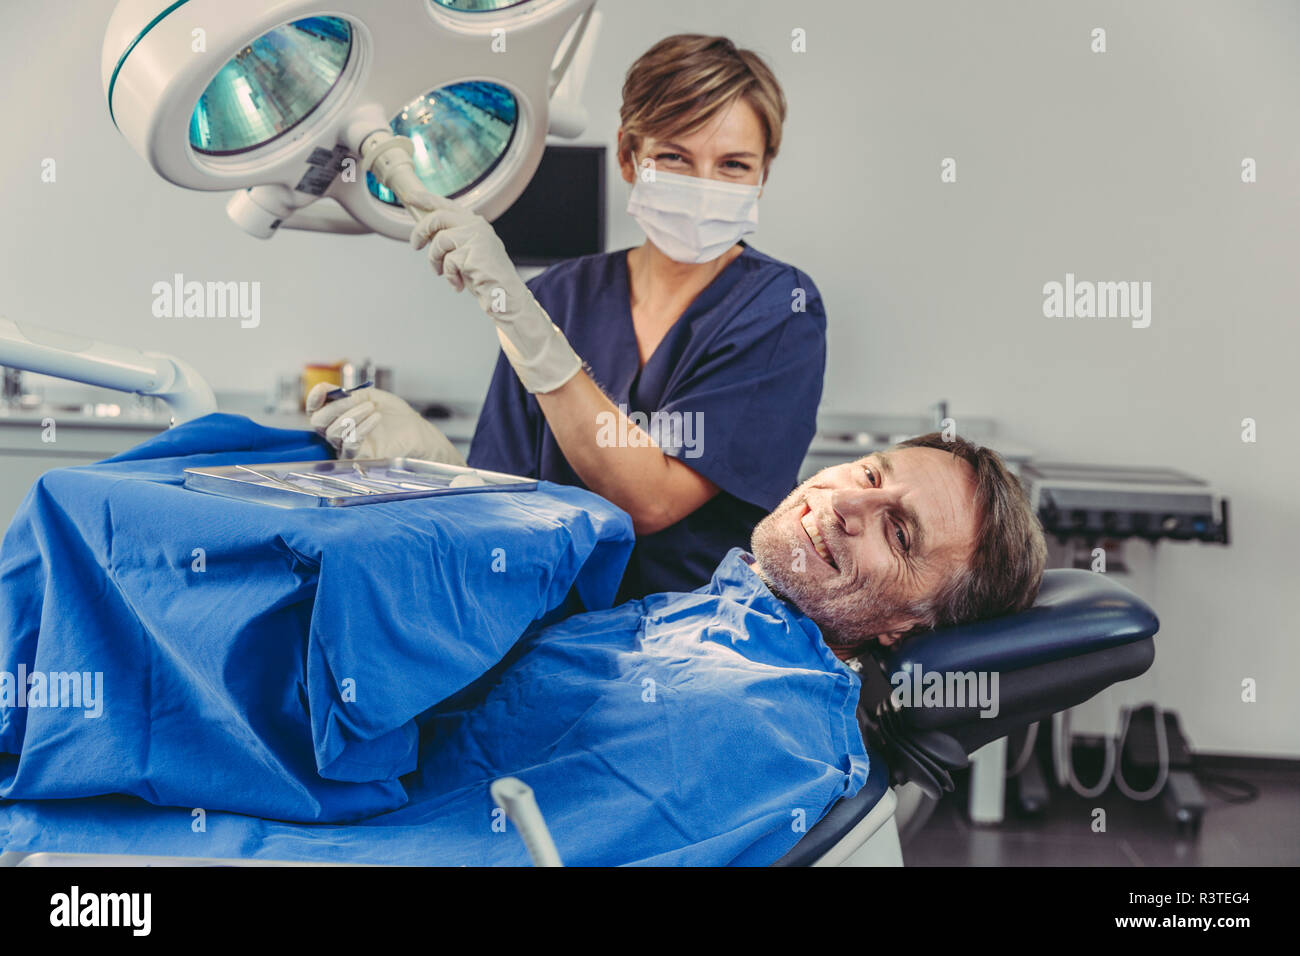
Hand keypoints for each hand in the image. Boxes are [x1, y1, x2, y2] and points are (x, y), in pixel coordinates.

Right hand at [305, 383, 464, 465]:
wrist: (417, 433)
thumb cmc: (396, 416)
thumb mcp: (370, 396)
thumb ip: (347, 394)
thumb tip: (325, 389)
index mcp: (338, 415)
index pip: (315, 408)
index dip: (315, 398)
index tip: (323, 390)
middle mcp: (338, 432)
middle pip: (319, 422)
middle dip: (335, 407)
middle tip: (356, 399)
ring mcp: (346, 446)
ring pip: (334, 432)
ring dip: (353, 415)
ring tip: (372, 408)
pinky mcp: (359, 458)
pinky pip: (351, 443)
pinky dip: (362, 427)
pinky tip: (376, 417)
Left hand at [408, 191, 581, 394]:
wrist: (503, 294)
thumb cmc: (484, 276)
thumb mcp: (466, 251)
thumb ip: (451, 238)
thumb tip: (426, 233)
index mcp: (474, 223)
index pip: (446, 205)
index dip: (426, 199)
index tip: (410, 196)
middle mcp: (476, 225)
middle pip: (437, 218)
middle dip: (421, 231)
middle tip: (415, 245)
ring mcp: (475, 237)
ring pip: (439, 241)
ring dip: (435, 260)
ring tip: (442, 273)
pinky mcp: (472, 251)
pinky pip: (447, 261)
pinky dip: (448, 275)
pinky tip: (457, 284)